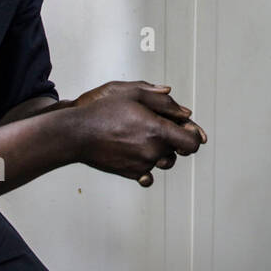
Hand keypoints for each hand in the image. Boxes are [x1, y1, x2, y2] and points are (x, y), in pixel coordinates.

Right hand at [59, 81, 206, 185]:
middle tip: (158, 128)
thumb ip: (161, 100)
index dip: (193, 135)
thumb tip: (184, 111)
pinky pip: (148, 176)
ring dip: (161, 153)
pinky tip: (139, 156)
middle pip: (179, 152)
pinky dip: (147, 168)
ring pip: (164, 163)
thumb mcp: (133, 94)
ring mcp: (142, 165)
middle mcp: (153, 151)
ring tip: (144, 138)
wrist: (77, 134)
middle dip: (174, 140)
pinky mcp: (131, 173)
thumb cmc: (103, 110)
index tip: (186, 129)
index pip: (192, 142)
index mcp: (158, 130)